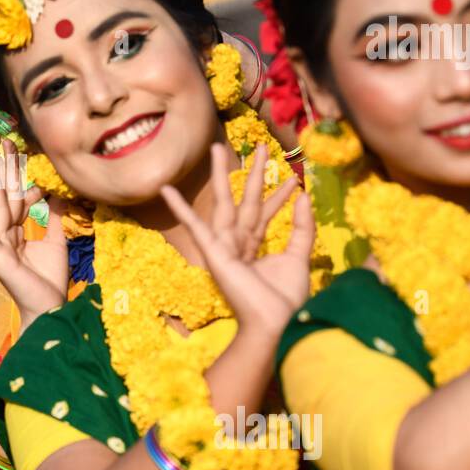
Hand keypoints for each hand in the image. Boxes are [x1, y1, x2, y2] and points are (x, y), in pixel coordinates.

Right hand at [0, 140, 68, 321]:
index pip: (16, 202)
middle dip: (3, 172)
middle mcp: (3, 237)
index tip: (40, 179)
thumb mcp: (56, 242)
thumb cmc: (49, 281)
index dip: (26, 186)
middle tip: (3, 143)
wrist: (50, 309)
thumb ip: (53, 219)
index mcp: (15, 235)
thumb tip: (56, 194)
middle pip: (3, 198)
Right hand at [161, 144, 314, 338]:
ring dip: (220, 176)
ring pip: (222, 204)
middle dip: (253, 174)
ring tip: (217, 148)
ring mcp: (223, 247)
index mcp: (256, 247)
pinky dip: (180, 208)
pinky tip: (166, 189)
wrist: (275, 323)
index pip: (266, 214)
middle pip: (245, 200)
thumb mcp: (299, 257)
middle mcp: (238, 243)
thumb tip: (304, 197)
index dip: (280, 196)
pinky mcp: (213, 252)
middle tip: (260, 146)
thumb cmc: (286, 299)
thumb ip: (302, 228)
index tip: (293, 177)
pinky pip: (195, 226)